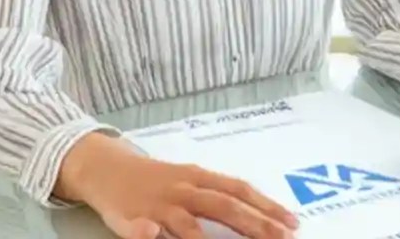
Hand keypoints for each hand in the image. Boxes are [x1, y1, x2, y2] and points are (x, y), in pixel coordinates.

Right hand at [63, 134, 297, 238]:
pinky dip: (146, 233)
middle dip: (254, 224)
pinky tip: (151, 236)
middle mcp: (182, 189)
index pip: (239, 190)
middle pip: (223, 206)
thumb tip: (260, 215)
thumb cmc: (155, 180)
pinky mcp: (129, 218)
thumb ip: (218, 197)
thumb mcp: (189, 181)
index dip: (267, 206)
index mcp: (199, 178)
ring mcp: (157, 205)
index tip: (292, 223)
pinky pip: (138, 228)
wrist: (106, 168)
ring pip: (185, 224)